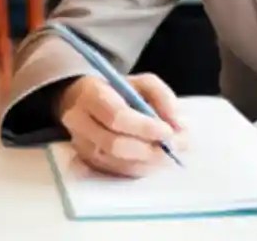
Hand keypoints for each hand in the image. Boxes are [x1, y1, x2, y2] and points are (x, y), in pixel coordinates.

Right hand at [54, 74, 186, 177]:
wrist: (85, 102)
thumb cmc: (117, 91)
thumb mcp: (142, 83)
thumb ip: (163, 97)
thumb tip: (177, 126)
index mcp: (90, 94)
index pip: (116, 116)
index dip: (145, 127)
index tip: (169, 131)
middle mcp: (80, 122)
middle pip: (115, 144)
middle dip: (150, 149)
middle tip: (174, 147)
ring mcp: (81, 146)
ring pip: (118, 163)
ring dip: (149, 162)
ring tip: (169, 153)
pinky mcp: (87, 163)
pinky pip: (117, 173)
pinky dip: (141, 168)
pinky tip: (154, 159)